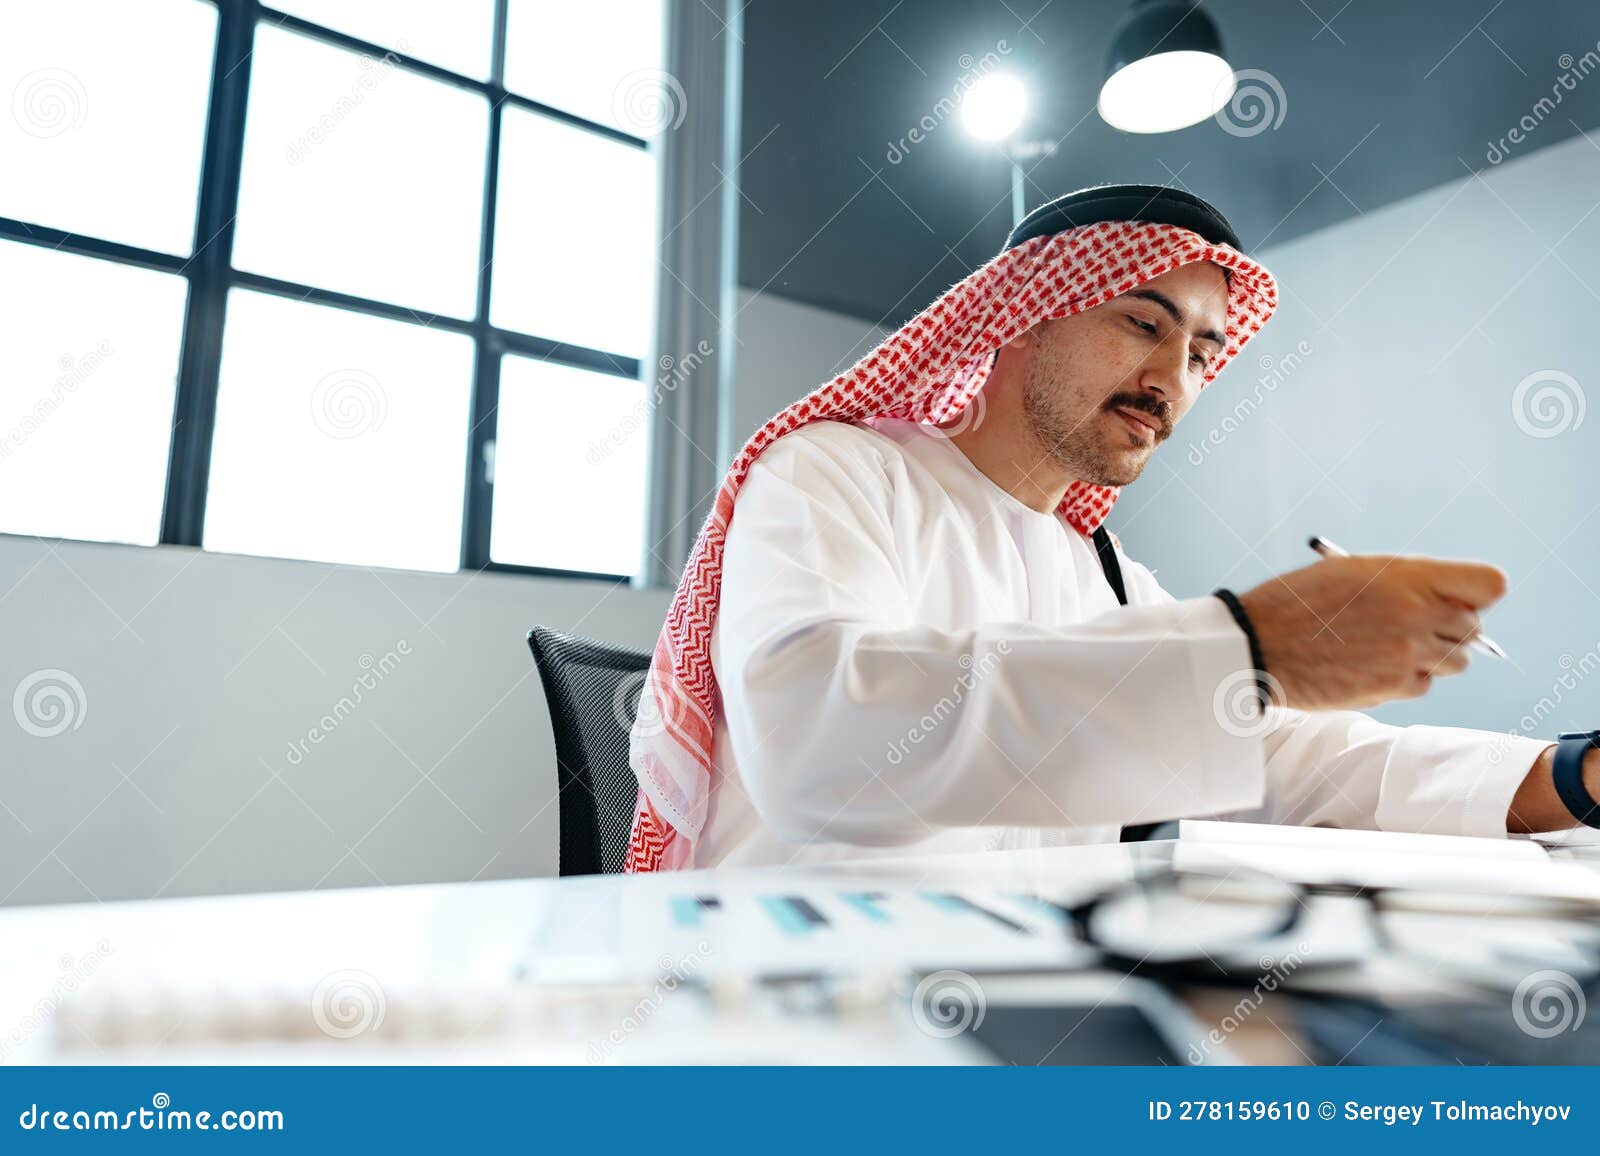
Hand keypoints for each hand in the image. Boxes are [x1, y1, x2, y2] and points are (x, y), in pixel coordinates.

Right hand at [1236, 554, 1504, 710]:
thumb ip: (1407, 582)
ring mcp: (1407, 652)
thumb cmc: (1298, 603)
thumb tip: (1451, 603)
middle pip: (1473, 628)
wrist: (1257, 645)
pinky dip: (1404, 680)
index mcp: (1406, 574)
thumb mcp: (1353, 573)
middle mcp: (1415, 611)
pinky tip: (1367, 667)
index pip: (1489, 584)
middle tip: (1407, 628)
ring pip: (1455, 662)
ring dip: (1430, 658)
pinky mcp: (1393, 686)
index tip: (1453, 601)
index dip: (1474, 595)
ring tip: (1386, 648)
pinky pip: (1424, 685)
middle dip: (1448, 629)